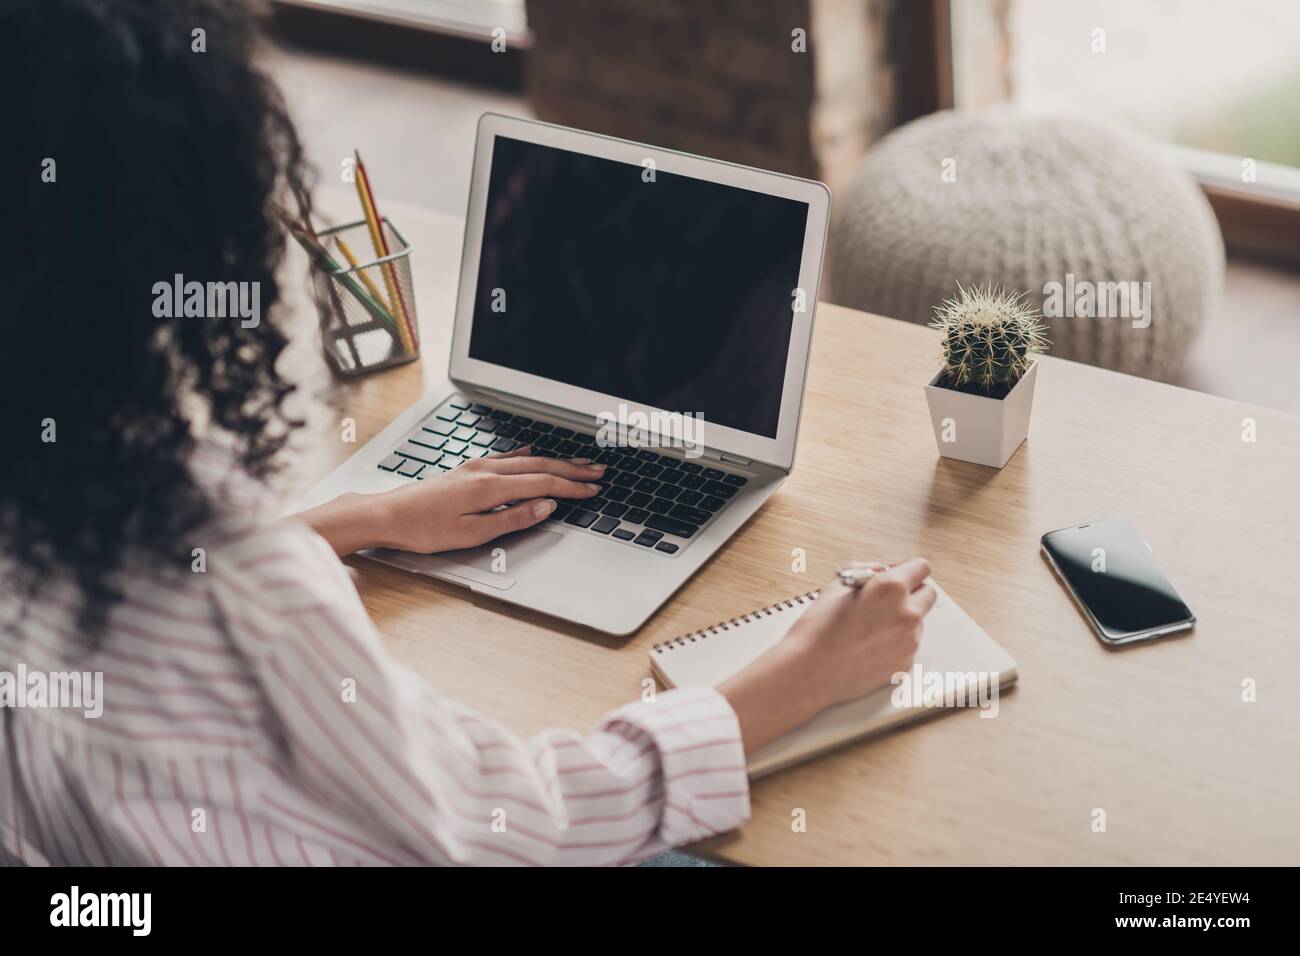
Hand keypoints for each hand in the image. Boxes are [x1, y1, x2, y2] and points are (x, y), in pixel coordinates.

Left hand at [295, 448, 604, 554]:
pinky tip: (532, 451)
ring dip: (554, 461)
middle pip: (540, 466)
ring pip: (525, 459)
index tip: (593, 490)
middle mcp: (486, 470)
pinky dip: (526, 455)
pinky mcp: (467, 468)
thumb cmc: (425, 529)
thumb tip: (545, 506)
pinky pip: (506, 457)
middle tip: (597, 472)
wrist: (388, 515)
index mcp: (490, 487)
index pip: (543, 483)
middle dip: (571, 469)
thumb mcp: (473, 534)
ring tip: (576, 463)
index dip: (571, 487)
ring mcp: (476, 465)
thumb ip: (513, 519)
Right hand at [784, 558, 935, 707]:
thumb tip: (880, 571)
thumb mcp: (837, 586)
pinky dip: (895, 643)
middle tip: (887, 600)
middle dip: (912, 593)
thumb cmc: (818, 628)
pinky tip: (869, 646)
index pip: (921, 567)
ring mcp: (909, 641)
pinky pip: (908, 645)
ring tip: (870, 628)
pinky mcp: (905, 663)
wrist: (809, 670)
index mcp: (891, 588)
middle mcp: (907, 613)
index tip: (899, 574)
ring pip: (918, 621)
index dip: (908, 569)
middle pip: (928, 594)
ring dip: (902, 619)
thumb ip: (865, 571)